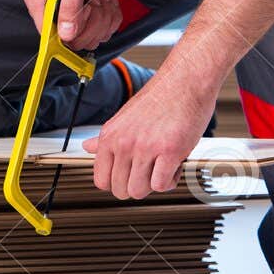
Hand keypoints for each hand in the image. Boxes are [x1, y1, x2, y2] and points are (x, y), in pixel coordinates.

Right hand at [23, 0, 123, 51]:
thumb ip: (70, 8)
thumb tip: (66, 35)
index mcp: (40, 2)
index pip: (49, 36)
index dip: (69, 34)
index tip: (84, 15)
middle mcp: (54, 12)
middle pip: (74, 41)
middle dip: (92, 22)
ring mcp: (73, 15)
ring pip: (92, 37)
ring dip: (104, 16)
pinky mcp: (89, 15)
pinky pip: (104, 29)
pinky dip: (111, 13)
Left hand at [83, 65, 219, 198]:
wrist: (186, 82)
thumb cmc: (160, 98)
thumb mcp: (124, 117)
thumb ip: (107, 138)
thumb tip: (87, 147)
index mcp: (110, 135)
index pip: (101, 180)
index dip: (117, 183)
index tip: (130, 175)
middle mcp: (123, 142)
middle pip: (120, 190)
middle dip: (138, 185)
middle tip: (150, 168)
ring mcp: (145, 147)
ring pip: (140, 191)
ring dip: (154, 183)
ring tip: (163, 164)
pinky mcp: (169, 151)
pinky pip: (162, 186)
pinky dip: (170, 180)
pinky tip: (174, 163)